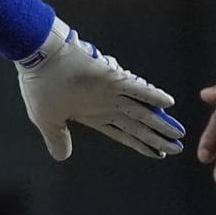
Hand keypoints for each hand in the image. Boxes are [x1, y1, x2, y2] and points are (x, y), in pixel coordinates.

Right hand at [15, 18, 185, 160]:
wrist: (37, 57)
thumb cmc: (40, 86)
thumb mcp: (47, 120)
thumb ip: (57, 139)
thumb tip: (62, 157)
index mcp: (93, 115)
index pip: (123, 133)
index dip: (140, 143)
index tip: (157, 153)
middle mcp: (106, 105)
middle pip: (138, 125)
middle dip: (157, 137)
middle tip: (177, 147)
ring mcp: (111, 92)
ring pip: (142, 111)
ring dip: (160, 122)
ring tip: (178, 133)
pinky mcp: (111, 78)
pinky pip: (136, 88)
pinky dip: (152, 95)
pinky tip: (168, 102)